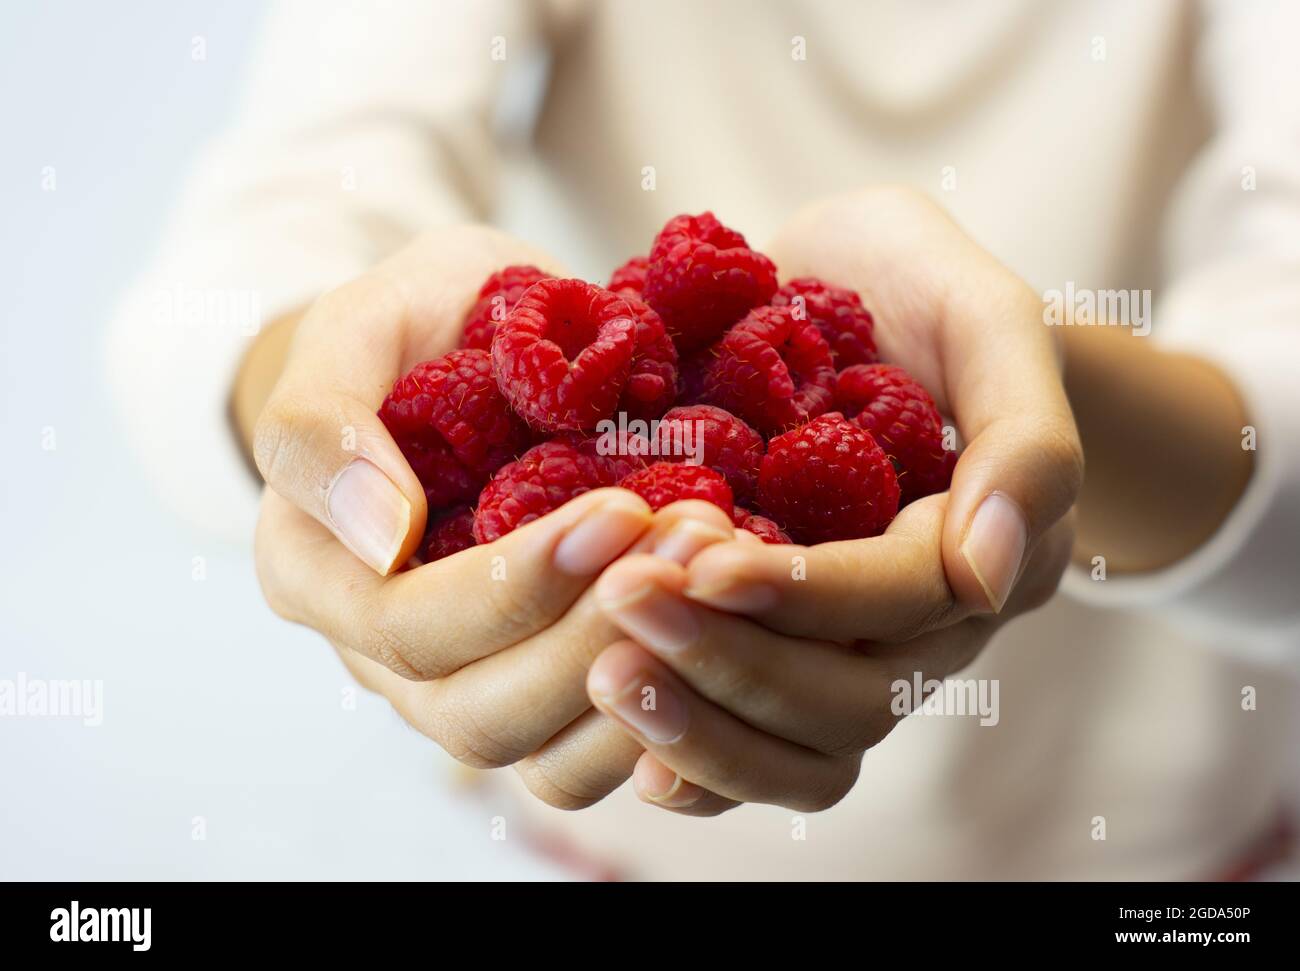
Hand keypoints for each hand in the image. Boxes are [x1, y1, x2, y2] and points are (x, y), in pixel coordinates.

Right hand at [250, 226, 737, 806]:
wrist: (472, 340)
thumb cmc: (412, 328)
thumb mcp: (357, 330)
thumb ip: (321, 423)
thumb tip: (382, 534)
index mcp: (318, 574)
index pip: (405, 627)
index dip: (514, 586)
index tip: (621, 510)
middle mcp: (387, 656)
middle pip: (480, 714)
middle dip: (596, 638)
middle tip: (695, 543)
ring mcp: (471, 682)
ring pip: (546, 757)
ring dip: (645, 679)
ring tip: (722, 574)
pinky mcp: (544, 689)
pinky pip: (598, 749)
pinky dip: (671, 709)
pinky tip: (732, 630)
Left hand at [583, 186, 1082, 813]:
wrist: (845, 286)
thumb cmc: (915, 286)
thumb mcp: (980, 313)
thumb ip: (1020, 431)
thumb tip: (986, 573)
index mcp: (973, 544)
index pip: (899, 601)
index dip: (802, 594)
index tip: (700, 563)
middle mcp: (918, 621)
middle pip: (848, 700)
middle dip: (736, 663)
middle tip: (624, 600)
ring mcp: (849, 647)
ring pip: (804, 748)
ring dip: (704, 726)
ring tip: (604, 674)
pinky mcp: (784, 651)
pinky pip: (760, 750)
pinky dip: (699, 764)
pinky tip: (630, 749)